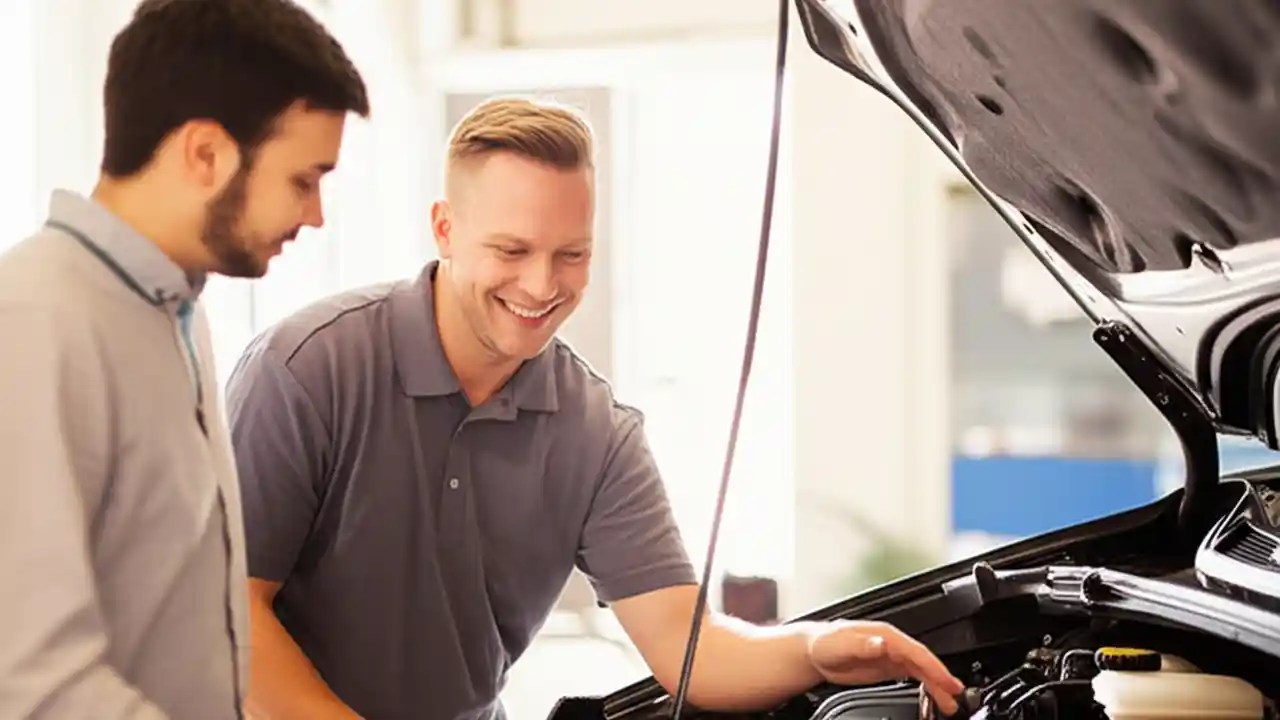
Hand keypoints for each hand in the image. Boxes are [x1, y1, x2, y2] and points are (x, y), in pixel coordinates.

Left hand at [806, 620, 965, 714]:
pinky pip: (913, 676)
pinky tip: (934, 695)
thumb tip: (882, 643)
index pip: (915, 651)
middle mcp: (892, 644)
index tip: (947, 680)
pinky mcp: (888, 667)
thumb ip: (864, 644)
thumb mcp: (841, 643)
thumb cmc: (825, 642)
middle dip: (942, 678)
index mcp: (885, 635)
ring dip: (937, 685)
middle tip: (956, 695)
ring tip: (950, 702)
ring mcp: (891, 656)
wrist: (813, 650)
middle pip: (923, 662)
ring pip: (921, 670)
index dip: (934, 666)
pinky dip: (926, 686)